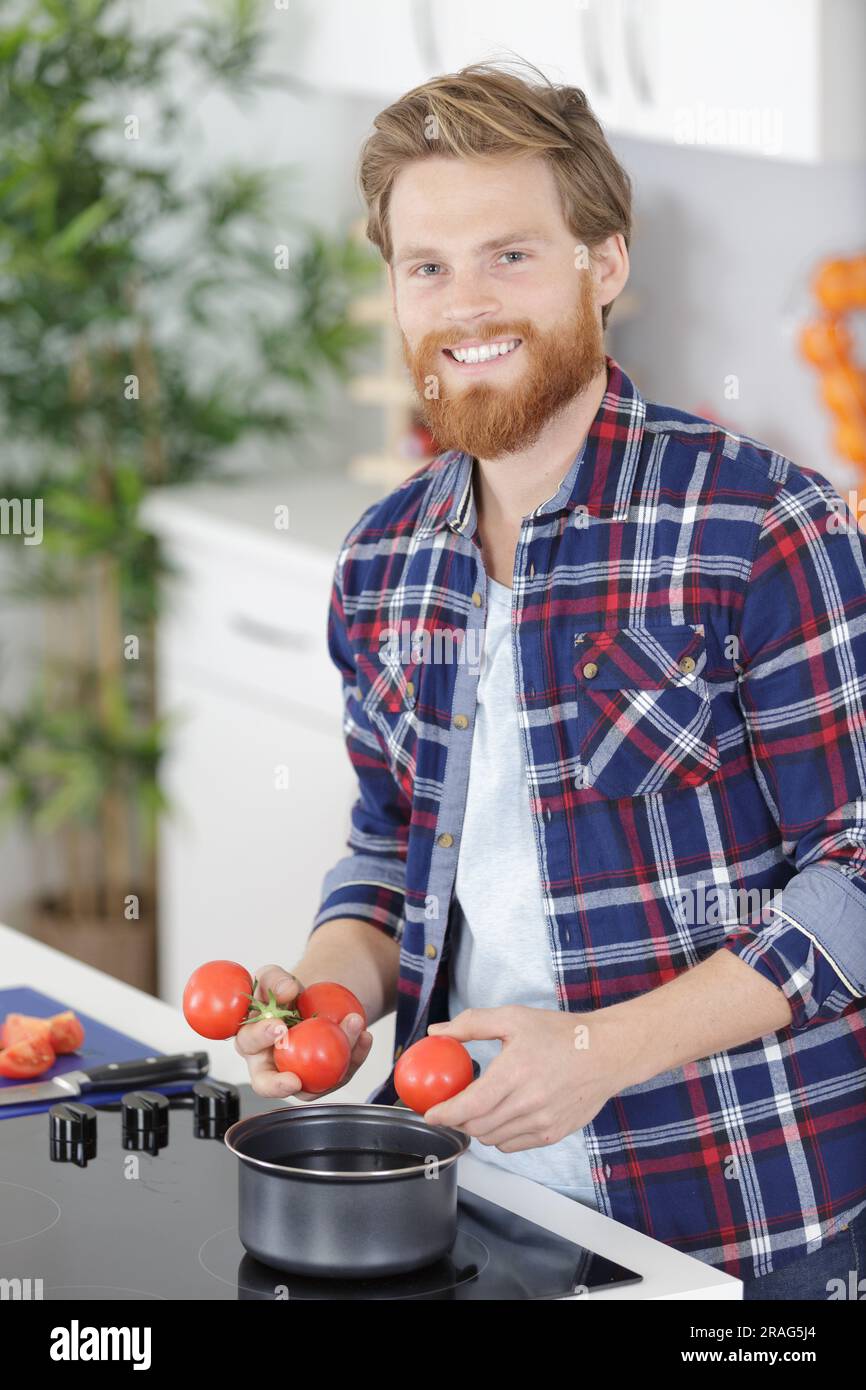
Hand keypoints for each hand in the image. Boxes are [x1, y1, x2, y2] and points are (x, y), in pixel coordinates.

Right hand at [234, 963, 372, 1100]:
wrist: (309, 1002)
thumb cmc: (284, 994)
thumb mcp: (275, 977)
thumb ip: (274, 978)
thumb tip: (287, 991)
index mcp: (250, 1039)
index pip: (248, 1043)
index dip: (261, 1038)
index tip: (279, 1026)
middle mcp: (267, 1064)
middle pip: (266, 1083)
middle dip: (278, 1085)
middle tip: (294, 1079)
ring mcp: (295, 1075)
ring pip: (311, 1083)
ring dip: (335, 1060)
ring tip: (354, 1029)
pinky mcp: (321, 1080)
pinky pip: (338, 1074)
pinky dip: (355, 1056)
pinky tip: (365, 1037)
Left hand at [421, 1005, 626, 1152]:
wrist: (606, 1053)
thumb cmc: (561, 1033)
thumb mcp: (514, 1018)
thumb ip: (472, 1024)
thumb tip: (438, 1031)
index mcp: (515, 1073)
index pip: (469, 1106)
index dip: (444, 1114)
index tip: (429, 1113)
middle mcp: (528, 1103)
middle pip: (477, 1127)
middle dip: (457, 1120)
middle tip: (451, 1107)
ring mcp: (542, 1122)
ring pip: (493, 1139)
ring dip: (478, 1128)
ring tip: (478, 1108)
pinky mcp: (552, 1134)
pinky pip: (513, 1145)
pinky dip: (500, 1134)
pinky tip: (503, 1115)